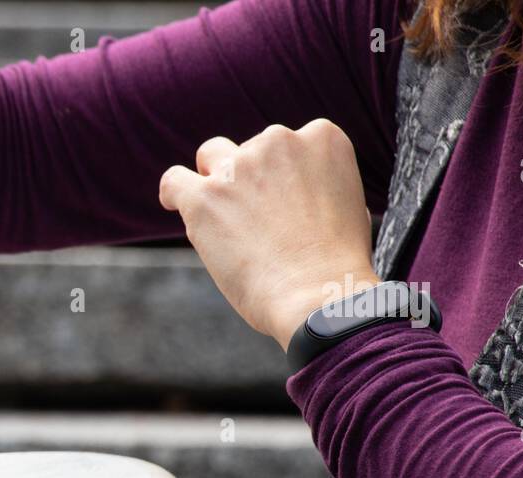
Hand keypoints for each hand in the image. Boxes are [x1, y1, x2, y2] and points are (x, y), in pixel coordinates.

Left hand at [158, 119, 379, 351]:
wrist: (316, 294)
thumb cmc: (336, 266)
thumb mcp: (350, 206)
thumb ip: (322, 186)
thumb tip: (296, 195)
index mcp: (321, 139)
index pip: (289, 142)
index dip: (283, 174)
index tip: (285, 204)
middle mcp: (279, 141)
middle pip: (251, 149)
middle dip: (251, 179)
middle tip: (259, 224)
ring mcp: (239, 166)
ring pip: (213, 155)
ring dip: (214, 180)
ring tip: (222, 218)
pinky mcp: (204, 197)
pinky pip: (174, 180)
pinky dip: (172, 192)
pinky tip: (175, 205)